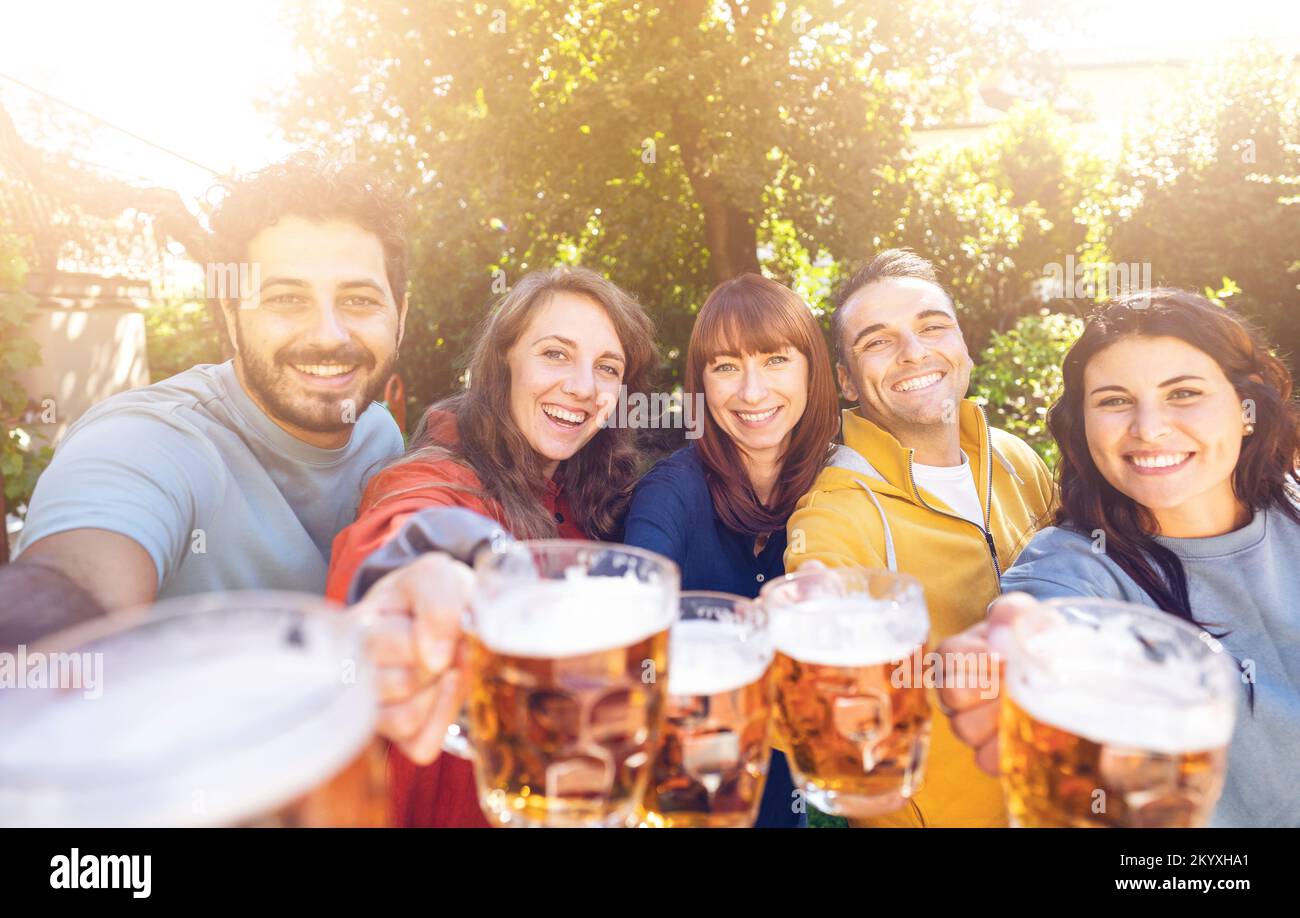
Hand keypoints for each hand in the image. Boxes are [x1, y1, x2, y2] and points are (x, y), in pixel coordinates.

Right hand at [350, 552, 474, 764]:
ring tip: (443, 666)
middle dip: (440, 661)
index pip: (384, 643)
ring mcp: (370, 708)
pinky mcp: (394, 736)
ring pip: (407, 718)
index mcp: (352, 630)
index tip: (449, 616)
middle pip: (402, 682)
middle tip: (449, 643)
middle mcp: (350, 672)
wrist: (447, 609)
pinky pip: (419, 746)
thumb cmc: (433, 594)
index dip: (433, 630)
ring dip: (440, 691)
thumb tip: (434, 657)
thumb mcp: (435, 575)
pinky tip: (443, 694)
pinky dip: (442, 720)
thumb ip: (437, 602)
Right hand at [936, 591, 1039, 776]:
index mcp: (957, 655)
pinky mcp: (990, 754)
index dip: (974, 659)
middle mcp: (955, 691)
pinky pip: (986, 760)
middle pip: (951, 696)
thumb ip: (1012, 612)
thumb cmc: (1038, 641)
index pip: (946, 656)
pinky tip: (1029, 732)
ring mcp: (970, 724)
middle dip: (989, 688)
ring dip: (1000, 716)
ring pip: (965, 729)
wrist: (1064, 674)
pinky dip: (1009, 748)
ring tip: (1027, 704)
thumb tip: (998, 631)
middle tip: (1016, 682)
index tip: (1001, 657)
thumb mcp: (1028, 616)